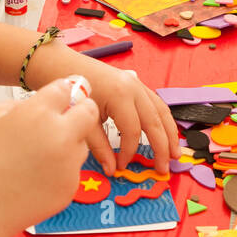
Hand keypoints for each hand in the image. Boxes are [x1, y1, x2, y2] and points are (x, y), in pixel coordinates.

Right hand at [0, 78, 100, 232]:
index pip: (66, 88)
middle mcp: (60, 136)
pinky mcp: (71, 187)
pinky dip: (60, 170)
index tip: (57, 98)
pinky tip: (35, 177)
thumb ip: (21, 104)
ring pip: (82, 143)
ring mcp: (69, 164)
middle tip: (64, 120)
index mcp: (39, 113)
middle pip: (89, 111)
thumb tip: (42, 103)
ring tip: (36, 157)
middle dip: (80, 112)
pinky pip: (73, 169)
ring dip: (68, 144)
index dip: (60, 93)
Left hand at [27, 44, 179, 175]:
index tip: (122, 166)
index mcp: (120, 96)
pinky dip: (163, 120)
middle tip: (164, 169)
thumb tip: (112, 170)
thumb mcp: (82, 121)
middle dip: (161, 147)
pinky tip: (167, 133)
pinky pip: (156, 104)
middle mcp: (134, 88)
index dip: (129, 152)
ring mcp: (138, 84)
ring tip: (175, 154)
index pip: (132, 131)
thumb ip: (99, 147)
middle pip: (154, 122)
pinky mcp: (137, 84)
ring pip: (161, 112)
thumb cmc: (71, 93)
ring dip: (170, 134)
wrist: (62, 66)